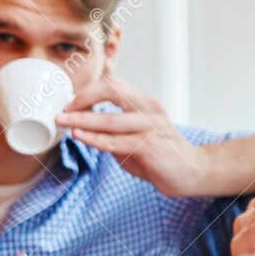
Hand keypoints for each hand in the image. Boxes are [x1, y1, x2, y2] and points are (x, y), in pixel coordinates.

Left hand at [56, 72, 203, 195]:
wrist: (191, 171)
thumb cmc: (159, 153)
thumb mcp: (135, 133)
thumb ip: (113, 125)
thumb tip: (83, 120)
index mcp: (144, 102)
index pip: (113, 84)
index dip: (88, 90)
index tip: (69, 102)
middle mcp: (149, 108)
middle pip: (112, 90)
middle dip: (83, 97)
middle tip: (64, 109)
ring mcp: (151, 127)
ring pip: (110, 119)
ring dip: (82, 119)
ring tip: (63, 121)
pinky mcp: (150, 147)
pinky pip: (116, 141)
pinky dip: (95, 138)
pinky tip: (80, 135)